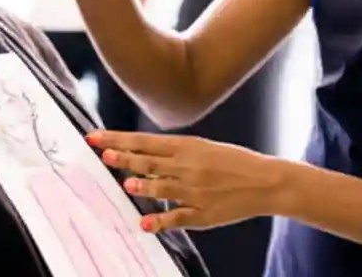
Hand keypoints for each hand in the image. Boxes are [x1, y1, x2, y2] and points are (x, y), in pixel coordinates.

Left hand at [87, 130, 290, 232]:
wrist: (266, 181)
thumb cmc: (234, 161)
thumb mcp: (204, 147)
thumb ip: (174, 152)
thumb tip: (142, 155)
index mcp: (188, 147)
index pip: (145, 141)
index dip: (118, 139)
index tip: (96, 138)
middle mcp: (189, 167)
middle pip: (150, 161)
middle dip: (125, 158)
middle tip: (104, 155)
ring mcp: (196, 191)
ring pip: (162, 188)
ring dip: (143, 187)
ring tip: (127, 185)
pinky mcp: (203, 214)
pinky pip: (178, 218)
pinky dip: (160, 221)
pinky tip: (145, 224)